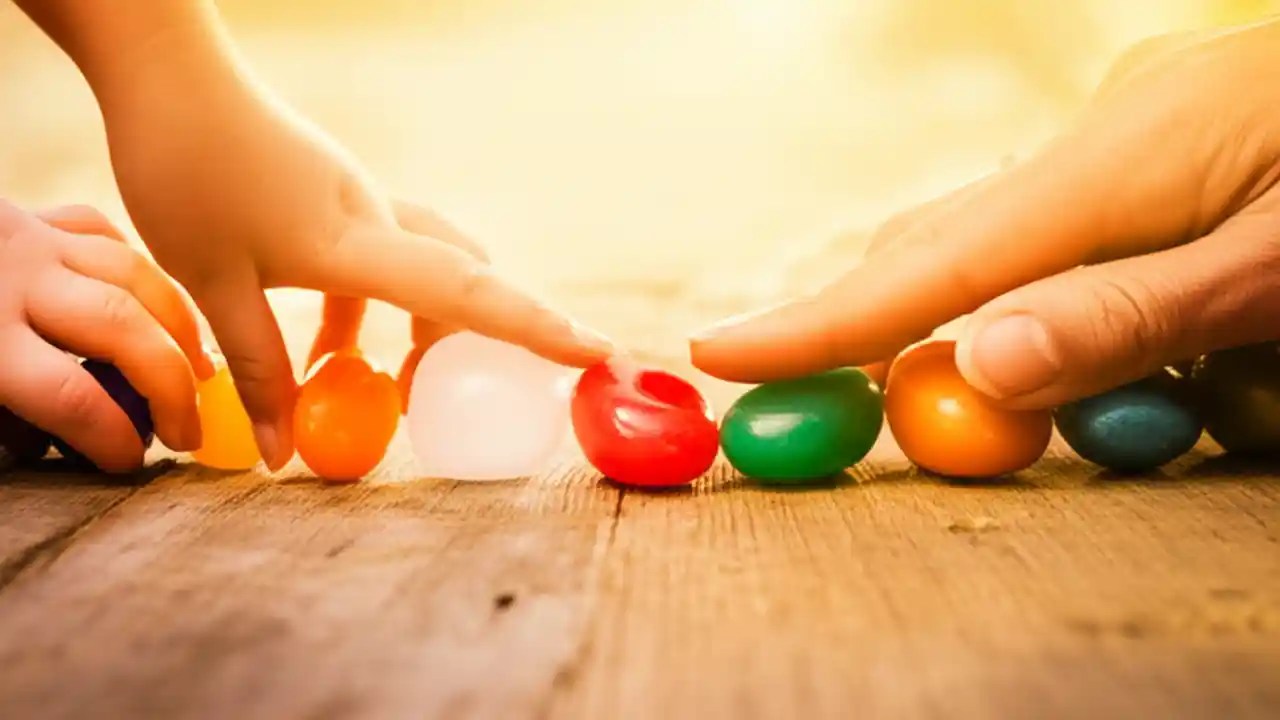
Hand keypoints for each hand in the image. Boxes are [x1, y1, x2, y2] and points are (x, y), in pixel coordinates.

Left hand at [0, 201, 209, 471]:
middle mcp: (13, 279)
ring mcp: (27, 236)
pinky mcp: (29, 211)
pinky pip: (101, 232)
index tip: (132, 464)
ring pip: (133, 273)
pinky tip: (151, 300)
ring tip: (198, 368)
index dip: (113, 440)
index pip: (71, 398)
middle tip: (188, 431)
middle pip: (123, 332)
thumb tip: (44, 444)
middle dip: (171, 385)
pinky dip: (135, 267)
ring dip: (176, 324)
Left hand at [85, 16, 612, 467]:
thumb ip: (256, 369)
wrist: (172, 79)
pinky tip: (326, 347)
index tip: (598, 351)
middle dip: (472, 345)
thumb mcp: (211, 283)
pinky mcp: (343, 199)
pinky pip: (385, 261)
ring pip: (429, 271)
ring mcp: (365, 205)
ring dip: (420, 331)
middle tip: (438, 402)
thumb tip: (280, 453)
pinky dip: (373, 310)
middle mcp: (379, 219)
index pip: (468, 290)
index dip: (536, 326)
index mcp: (358, 242)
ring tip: (378, 383)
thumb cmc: (186, 173)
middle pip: (464, 283)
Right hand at [691, 19, 1279, 406]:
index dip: (818, 320)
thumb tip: (971, 367)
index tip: (718, 355)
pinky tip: (1125, 341)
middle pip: (945, 247)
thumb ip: (1132, 316)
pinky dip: (1068, 305)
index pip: (933, 263)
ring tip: (1043, 394)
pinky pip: (1078, 242)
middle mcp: (1106, 141)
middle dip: (878, 330)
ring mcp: (1136, 141)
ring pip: (1012, 249)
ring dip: (999, 329)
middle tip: (826, 400)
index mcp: (1121, 161)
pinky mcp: (1170, 154)